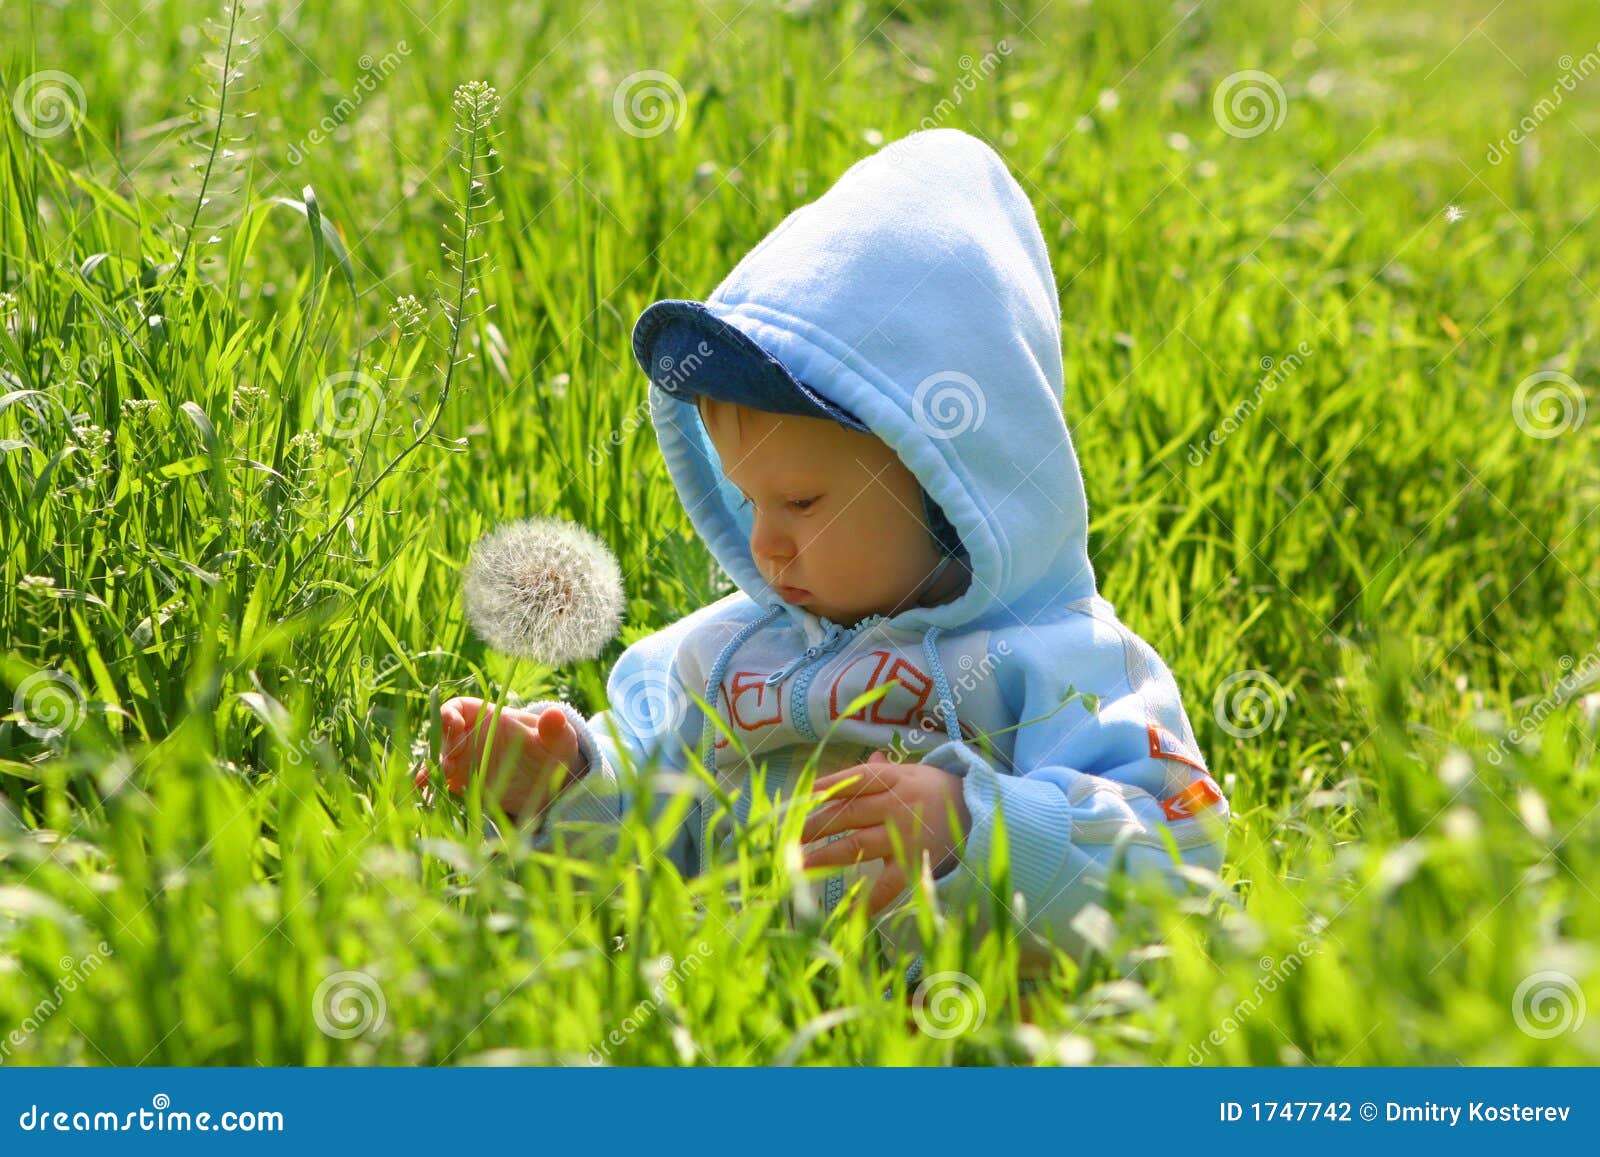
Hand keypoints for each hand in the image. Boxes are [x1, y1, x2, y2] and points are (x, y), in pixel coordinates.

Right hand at [412, 698, 583, 818]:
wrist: (551, 782)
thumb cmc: (553, 751)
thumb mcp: (559, 740)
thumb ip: (555, 729)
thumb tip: (556, 715)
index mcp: (489, 717)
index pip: (458, 707)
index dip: (449, 713)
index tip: (452, 724)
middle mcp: (470, 737)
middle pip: (442, 735)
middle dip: (440, 746)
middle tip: (449, 762)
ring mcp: (464, 761)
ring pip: (437, 760)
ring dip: (432, 768)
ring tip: (434, 781)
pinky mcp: (463, 784)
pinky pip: (441, 784)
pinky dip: (431, 788)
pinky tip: (424, 795)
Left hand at [799, 751, 972, 915]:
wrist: (975, 812)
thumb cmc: (930, 790)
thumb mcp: (907, 772)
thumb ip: (875, 770)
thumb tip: (841, 766)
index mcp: (895, 779)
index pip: (857, 779)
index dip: (828, 786)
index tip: (801, 795)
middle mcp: (898, 806)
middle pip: (849, 813)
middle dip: (815, 824)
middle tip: (787, 834)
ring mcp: (905, 837)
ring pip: (858, 846)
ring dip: (825, 856)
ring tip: (797, 864)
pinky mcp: (913, 865)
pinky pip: (889, 886)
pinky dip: (869, 901)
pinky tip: (846, 912)